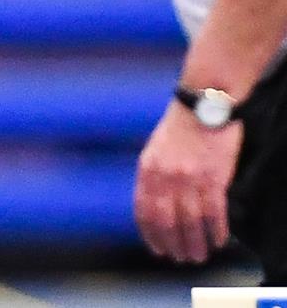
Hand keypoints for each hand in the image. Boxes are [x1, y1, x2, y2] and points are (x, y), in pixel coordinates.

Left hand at [135, 98, 240, 263]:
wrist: (202, 105)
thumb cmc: (180, 127)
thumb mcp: (155, 150)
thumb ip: (154, 177)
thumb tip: (156, 206)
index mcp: (147, 169)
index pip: (144, 210)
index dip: (150, 234)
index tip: (158, 249)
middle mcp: (165, 177)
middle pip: (167, 222)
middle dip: (173, 245)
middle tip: (182, 258)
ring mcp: (189, 179)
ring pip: (191, 222)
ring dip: (196, 243)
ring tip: (200, 256)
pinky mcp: (213, 178)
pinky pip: (215, 212)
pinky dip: (217, 230)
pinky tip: (219, 240)